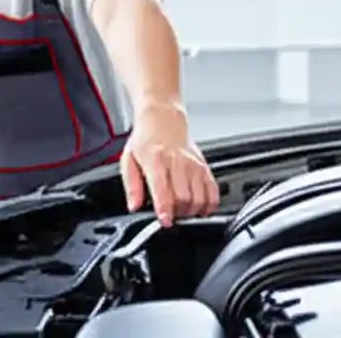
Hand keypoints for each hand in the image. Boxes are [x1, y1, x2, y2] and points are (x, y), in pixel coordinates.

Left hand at [120, 103, 218, 225]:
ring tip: (182, 212)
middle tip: (171, 215)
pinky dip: (209, 204)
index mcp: (155, 160)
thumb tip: (134, 206)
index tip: (165, 221)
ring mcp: (193, 165)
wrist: (163, 119)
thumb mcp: (128, 160)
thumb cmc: (145, 141)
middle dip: (178, 213)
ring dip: (192, 211)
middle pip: (183, 197)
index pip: (162, 188)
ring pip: (199, 197)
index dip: (165, 208)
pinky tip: (199, 208)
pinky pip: (212, 191)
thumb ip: (131, 186)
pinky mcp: (204, 167)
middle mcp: (177, 162)